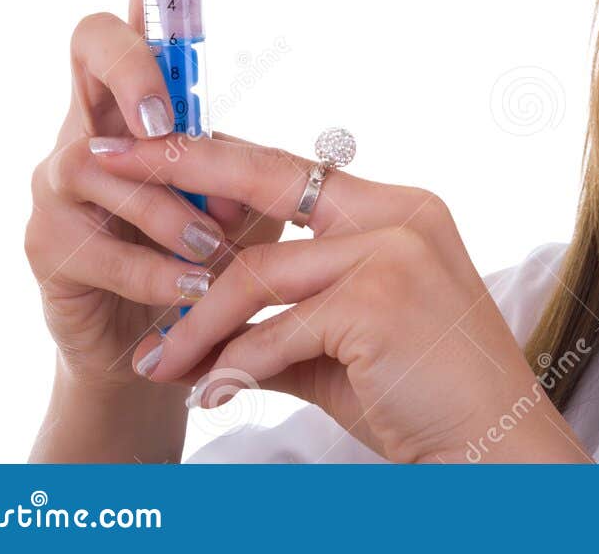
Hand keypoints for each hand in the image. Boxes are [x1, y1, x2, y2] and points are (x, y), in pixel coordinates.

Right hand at [22, 0, 285, 392]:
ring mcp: (58, 181)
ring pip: (104, 164)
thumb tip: (300, 157)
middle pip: (91, 46)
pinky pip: (101, 247)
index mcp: (141, 100)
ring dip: (172, 212)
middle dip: (134, 71)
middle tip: (168, 117)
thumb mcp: (246, 203)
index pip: (141, 12)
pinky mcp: (47, 244)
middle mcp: (89, 122)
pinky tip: (193, 291)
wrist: (156, 351)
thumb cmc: (207, 257)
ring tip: (218, 251)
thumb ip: (255, 169)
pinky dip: (157, 271)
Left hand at [89, 133, 592, 463]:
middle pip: (264, 180)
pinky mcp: (379, 301)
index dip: (217, 158)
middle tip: (104, 167)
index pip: (290, 170)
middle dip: (176, 171)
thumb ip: (279, 321)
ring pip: (254, 274)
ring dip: (194, 326)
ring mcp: (394, 252)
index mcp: (399, 209)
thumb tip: (200, 333)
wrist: (494, 448)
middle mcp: (400, 214)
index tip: (151, 150)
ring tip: (155, 364)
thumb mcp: (344, 348)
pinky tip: (210, 395)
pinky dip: (235, 367)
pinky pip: (273, 332)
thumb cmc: (425, 399)